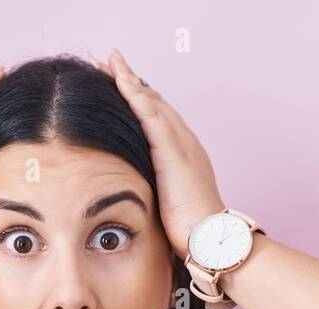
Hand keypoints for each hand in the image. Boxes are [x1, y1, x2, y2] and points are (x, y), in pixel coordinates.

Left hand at [96, 49, 225, 259]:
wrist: (209, 237)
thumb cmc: (190, 230)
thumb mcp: (167, 203)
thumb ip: (154, 190)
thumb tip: (134, 196)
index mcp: (182, 153)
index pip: (157, 118)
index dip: (138, 99)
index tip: (118, 84)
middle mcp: (184, 140)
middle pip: (154, 102)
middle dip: (131, 81)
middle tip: (110, 62)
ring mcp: (180, 142)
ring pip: (151, 101)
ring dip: (129, 79)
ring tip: (110, 61)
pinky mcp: (172, 149)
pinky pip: (150, 113)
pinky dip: (135, 94)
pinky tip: (121, 80)